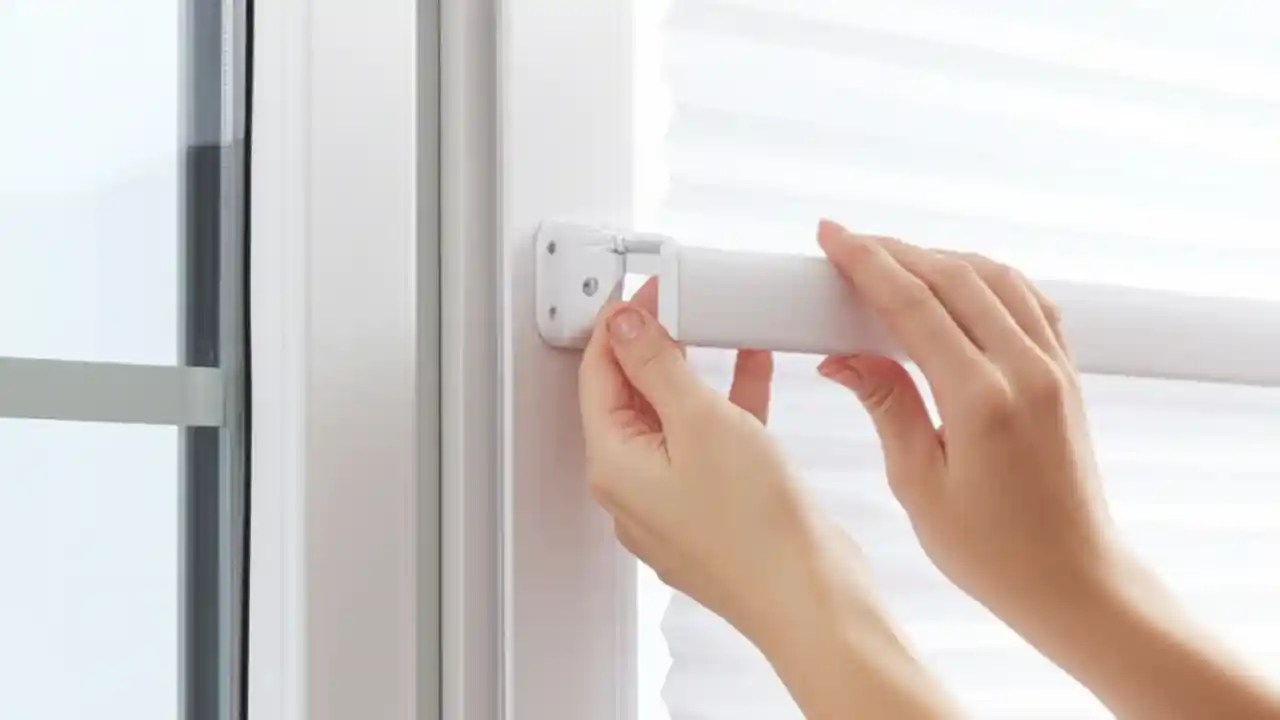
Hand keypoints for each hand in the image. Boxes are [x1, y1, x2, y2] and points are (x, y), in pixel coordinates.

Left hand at [578, 280, 837, 637]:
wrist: (811, 599)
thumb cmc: (757, 532)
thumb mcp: (702, 422)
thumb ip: (659, 366)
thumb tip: (626, 328)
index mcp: (613, 466)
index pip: (598, 374)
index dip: (619, 322)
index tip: (647, 288)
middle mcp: (635, 487)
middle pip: (630, 395)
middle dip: (656, 342)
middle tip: (682, 299)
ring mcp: (674, 500)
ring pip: (673, 416)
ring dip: (695, 369)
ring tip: (718, 323)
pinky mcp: (713, 507)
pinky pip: (707, 442)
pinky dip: (726, 405)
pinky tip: (753, 370)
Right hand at [814, 220, 1279, 718]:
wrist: (1073, 580)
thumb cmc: (993, 551)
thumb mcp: (918, 483)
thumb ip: (886, 405)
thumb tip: (843, 357)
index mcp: (982, 399)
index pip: (913, 305)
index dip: (866, 263)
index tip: (832, 238)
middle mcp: (1026, 370)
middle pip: (953, 277)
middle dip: (895, 252)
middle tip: (849, 243)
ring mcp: (1054, 367)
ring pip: (995, 278)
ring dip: (940, 258)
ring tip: (894, 258)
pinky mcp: (1067, 374)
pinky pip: (1028, 300)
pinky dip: (987, 278)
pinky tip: (959, 282)